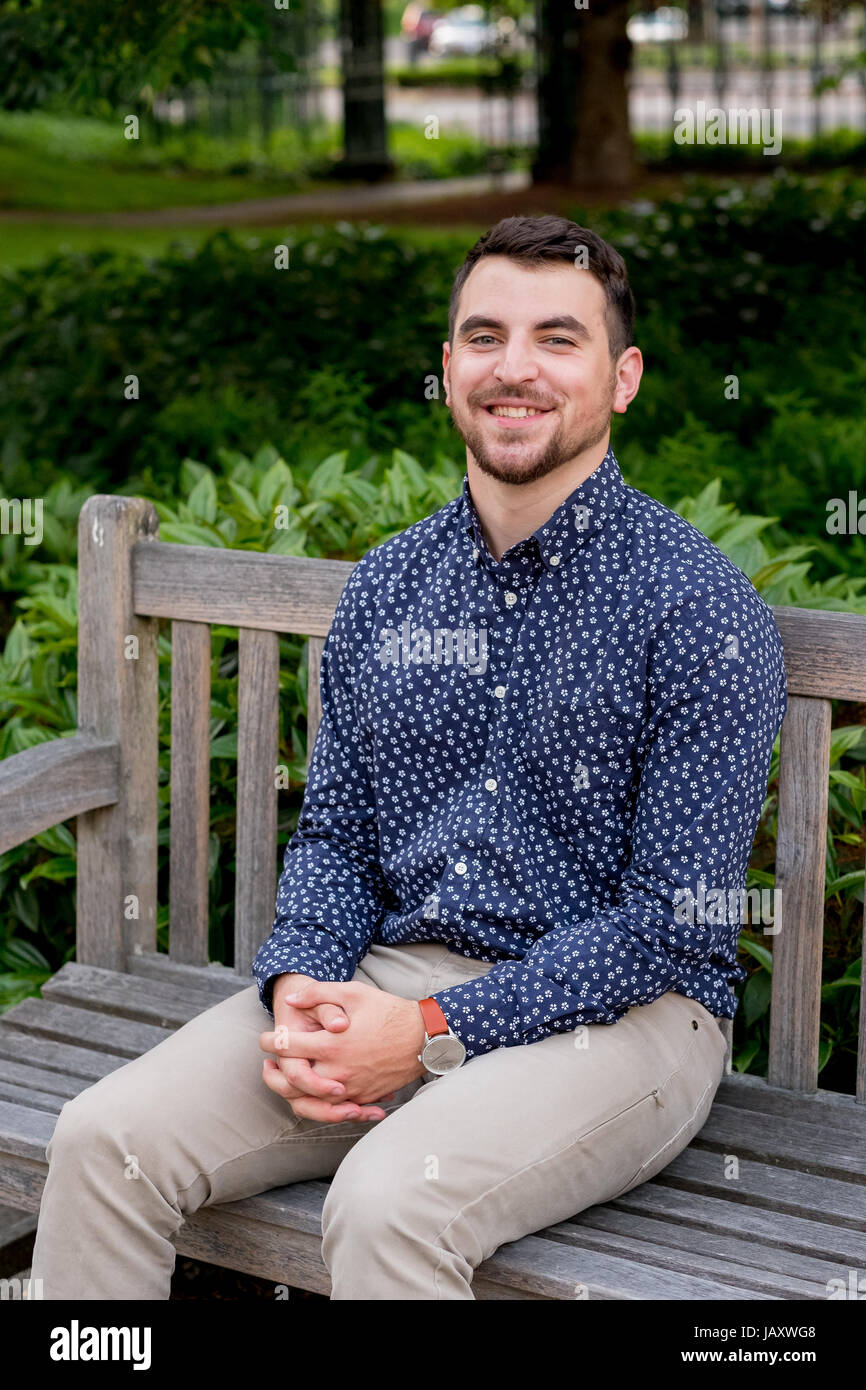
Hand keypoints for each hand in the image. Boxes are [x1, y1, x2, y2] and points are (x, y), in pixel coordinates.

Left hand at [260, 972, 397, 1124]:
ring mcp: (350, 1088)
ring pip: (309, 1103)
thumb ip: (318, 994)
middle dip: (273, 1075)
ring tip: (285, 1082)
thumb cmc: (388, 1011)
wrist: (424, 1037)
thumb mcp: (353, 993)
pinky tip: (311, 1093)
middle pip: (291, 1084)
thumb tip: (290, 1001)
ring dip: (291, 1094)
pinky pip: (333, 1109)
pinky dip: (317, 1104)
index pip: (286, 1047)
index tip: (264, 1039)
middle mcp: (337, 1071)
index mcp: (331, 1045)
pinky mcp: (362, 1097)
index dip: (269, 1041)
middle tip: (267, 1066)